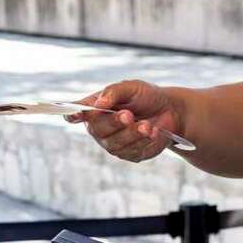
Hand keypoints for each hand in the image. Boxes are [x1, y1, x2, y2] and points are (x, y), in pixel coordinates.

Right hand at [67, 80, 183, 162]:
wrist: (170, 110)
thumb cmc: (145, 96)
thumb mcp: (131, 87)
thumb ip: (114, 92)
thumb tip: (99, 103)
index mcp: (94, 110)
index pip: (74, 114)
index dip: (72, 115)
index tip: (76, 114)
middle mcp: (100, 129)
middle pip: (98, 130)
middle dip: (114, 123)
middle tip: (129, 115)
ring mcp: (114, 144)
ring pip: (117, 144)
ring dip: (134, 133)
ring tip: (148, 124)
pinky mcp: (131, 155)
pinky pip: (134, 152)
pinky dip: (146, 141)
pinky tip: (155, 131)